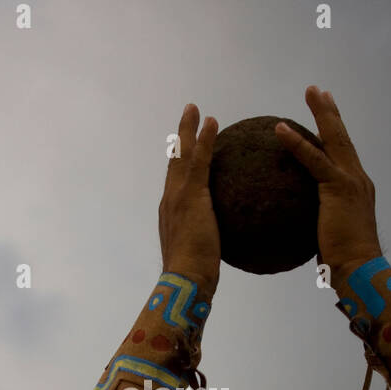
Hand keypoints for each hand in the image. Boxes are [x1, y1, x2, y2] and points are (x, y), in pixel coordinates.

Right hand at [159, 103, 219, 291]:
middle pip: (174, 161)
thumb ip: (208, 245)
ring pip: (183, 155)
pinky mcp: (191, 195)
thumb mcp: (201, 256)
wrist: (185, 279)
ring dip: (189, 130)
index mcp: (171, 214)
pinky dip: (205, 140)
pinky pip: (200, 160)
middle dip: (180, 138)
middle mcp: (170, 200)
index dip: (179, 164)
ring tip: (196, 110)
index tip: (184, 149)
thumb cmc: (194, 276)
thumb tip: (221, 250)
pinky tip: (213, 122)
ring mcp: (178, 196)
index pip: (175, 182)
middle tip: (187, 116)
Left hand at [274, 86, 382, 280]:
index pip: (343, 155)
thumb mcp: (329, 238)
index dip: (335, 133)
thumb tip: (296, 228)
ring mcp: (350, 181)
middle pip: (342, 138)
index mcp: (356, 189)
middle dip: (330, 112)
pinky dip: (295, 142)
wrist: (359, 269)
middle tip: (319, 91)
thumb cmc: (345, 263)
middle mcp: (357, 179)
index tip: (328, 113)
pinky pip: (313, 160)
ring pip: (334, 139)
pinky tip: (279, 129)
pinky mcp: (338, 187)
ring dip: (322, 113)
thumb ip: (317, 224)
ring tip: (311, 92)